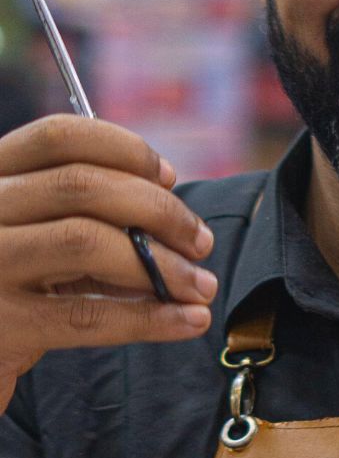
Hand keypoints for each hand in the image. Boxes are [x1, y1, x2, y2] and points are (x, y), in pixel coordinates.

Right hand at [0, 115, 218, 410]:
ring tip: (199, 285)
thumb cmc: (10, 290)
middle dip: (159, 211)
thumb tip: (175, 219)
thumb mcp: (34, 238)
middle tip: (200, 242)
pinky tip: (188, 320)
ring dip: (161, 264)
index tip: (169, 178)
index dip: (125, 150)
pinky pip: (87, 314)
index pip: (58, 136)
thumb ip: (85, 218)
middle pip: (82, 185)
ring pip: (86, 241)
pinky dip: (150, 318)